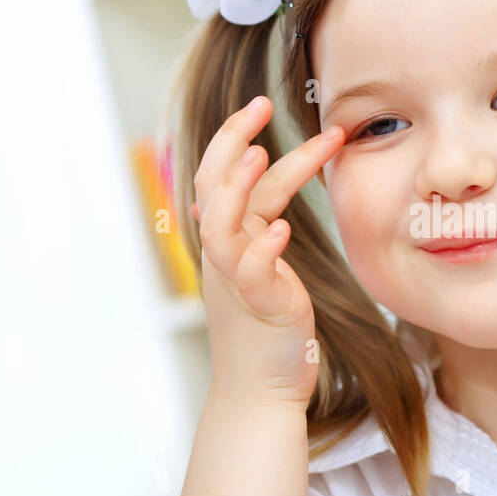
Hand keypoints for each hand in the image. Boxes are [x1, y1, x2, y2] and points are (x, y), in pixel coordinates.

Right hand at [191, 95, 343, 409]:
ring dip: (240, 187)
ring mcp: (238, 281)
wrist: (261, 393)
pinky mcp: (260, 308)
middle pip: (215, 187)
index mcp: (227, 241)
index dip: (235, 137)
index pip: (222, 176)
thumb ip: (257, 232)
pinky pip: (253, 273)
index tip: (261, 103)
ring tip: (262, 152)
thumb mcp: (259, 270)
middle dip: (232, 141)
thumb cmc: (266, 332)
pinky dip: (263, 248)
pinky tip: (281, 228)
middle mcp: (224, 255)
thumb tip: (262, 201)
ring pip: (224, 224)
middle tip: (260, 103)